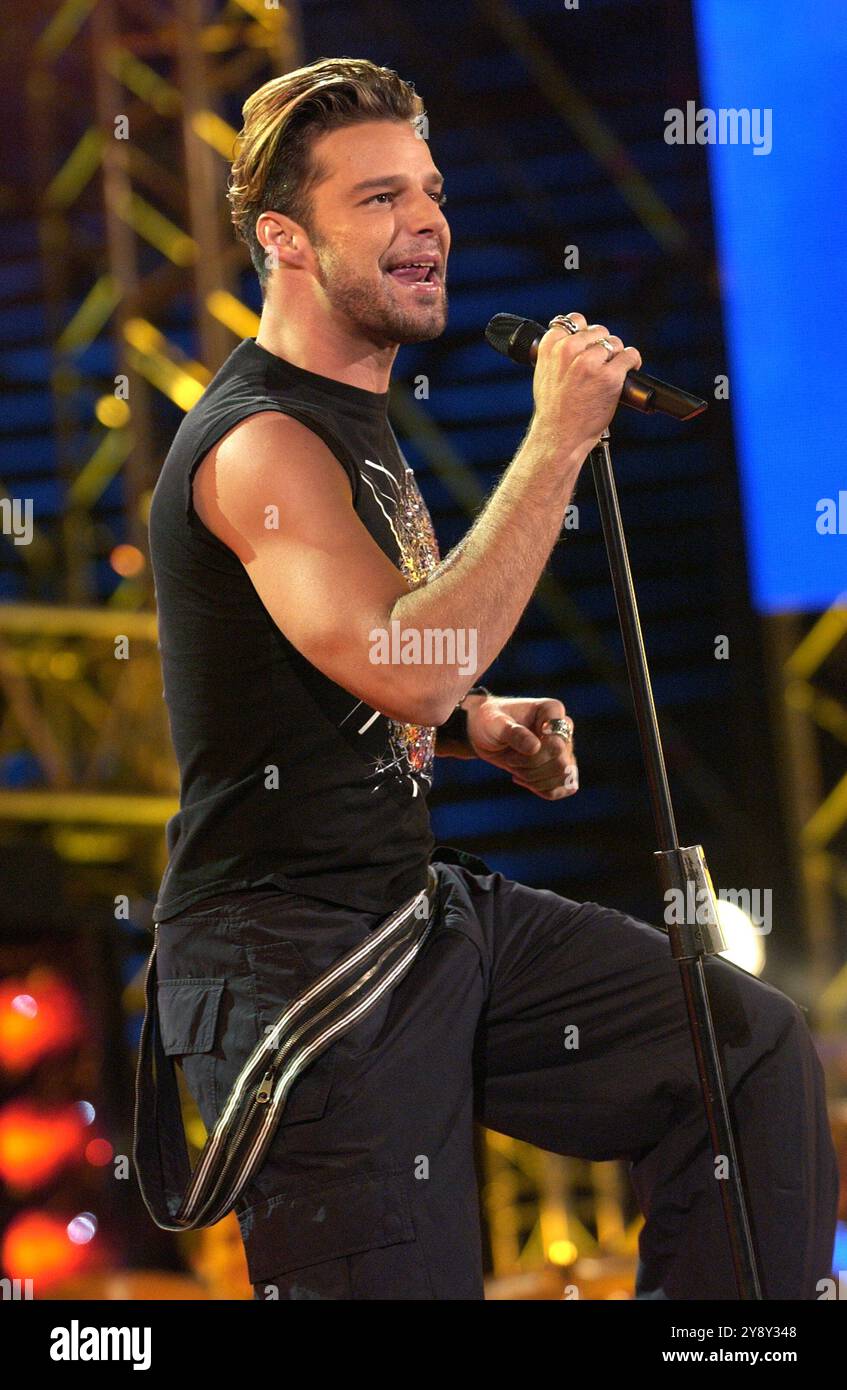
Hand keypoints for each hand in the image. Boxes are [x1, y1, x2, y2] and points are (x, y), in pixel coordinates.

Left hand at [466, 694, 577, 799]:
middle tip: (509, 760)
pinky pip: (566, 788)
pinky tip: (524, 780)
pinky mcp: (562, 766)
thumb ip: (514, 733)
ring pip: (564, 777)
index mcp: (552, 710)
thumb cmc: (491, 722)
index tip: (511, 743)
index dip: (536, 754)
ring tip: (516, 769)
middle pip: (561, 763)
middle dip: (530, 768)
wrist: (487, 734)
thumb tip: (535, 747)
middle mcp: (564, 728)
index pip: (557, 743)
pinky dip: (543, 790)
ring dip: (535, 780)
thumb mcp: (495, 724)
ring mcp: (566, 748)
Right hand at [530, 311, 642, 456]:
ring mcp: (590, 363)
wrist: (559, 436)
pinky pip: (629, 356)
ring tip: (612, 372)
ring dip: (617, 356)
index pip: (574, 321)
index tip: (589, 344)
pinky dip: (632, 362)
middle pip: (598, 331)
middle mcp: (569, 350)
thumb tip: (576, 335)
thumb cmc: (554, 410)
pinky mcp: (609, 376)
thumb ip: (557, 353)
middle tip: (602, 365)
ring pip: (614, 343)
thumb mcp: (544, 374)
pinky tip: (628, 371)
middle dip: (602, 346)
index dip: (585, 331)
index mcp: (551, 347)